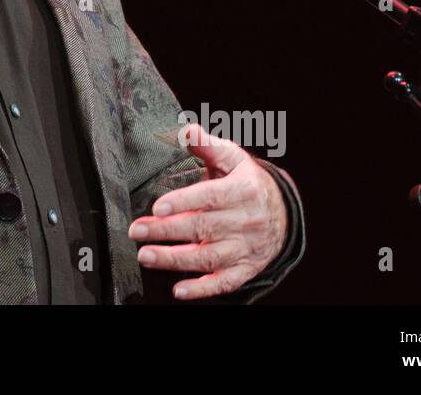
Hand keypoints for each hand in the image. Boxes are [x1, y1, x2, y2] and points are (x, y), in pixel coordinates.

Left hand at [127, 121, 286, 299]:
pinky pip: (224, 283)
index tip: (158, 207)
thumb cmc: (248, 182)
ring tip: (145, 256)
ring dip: (175, 259)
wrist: (283, 212)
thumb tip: (185, 130)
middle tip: (136, 230)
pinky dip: (202, 290)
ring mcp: (246, 248)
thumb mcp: (233, 158)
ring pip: (208, 257)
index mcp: (243, 191)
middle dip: (167, 231)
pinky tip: (179, 291)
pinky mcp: (245, 269)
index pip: (210, 197)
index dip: (183, 202)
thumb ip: (207, 145)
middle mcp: (246, 221)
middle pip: (202, 228)